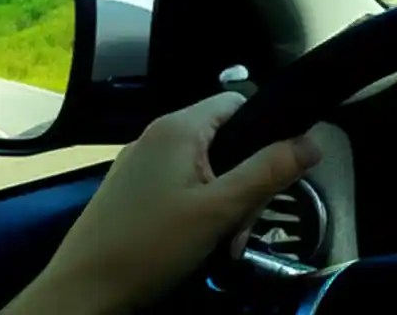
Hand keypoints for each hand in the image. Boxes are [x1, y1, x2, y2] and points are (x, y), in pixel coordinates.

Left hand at [3, 92, 322, 314]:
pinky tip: (202, 244)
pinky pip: (183, 188)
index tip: (280, 172)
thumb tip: (314, 141)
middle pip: (227, 141)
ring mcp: (142, 165)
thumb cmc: (150, 245)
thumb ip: (269, 171)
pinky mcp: (133, 193)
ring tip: (224, 242)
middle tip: (246, 225)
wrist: (82, 293)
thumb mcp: (220, 209)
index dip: (267, 130)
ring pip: (207, 170)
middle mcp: (158, 136)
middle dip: (247, 183)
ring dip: (226, 204)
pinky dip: (201, 212)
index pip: (239, 102)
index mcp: (179, 127)